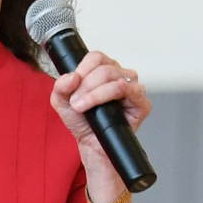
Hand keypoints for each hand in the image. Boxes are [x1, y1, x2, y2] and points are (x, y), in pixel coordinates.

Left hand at [48, 50, 150, 185]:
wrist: (91, 145)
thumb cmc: (82, 121)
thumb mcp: (62, 101)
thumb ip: (60, 86)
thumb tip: (72, 76)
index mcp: (105, 68)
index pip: (96, 57)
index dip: (82, 69)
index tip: (72, 85)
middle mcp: (121, 75)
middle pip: (104, 68)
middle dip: (85, 86)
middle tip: (75, 103)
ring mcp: (134, 88)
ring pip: (114, 78)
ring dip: (95, 93)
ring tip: (82, 107)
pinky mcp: (142, 103)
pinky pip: (130, 90)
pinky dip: (112, 95)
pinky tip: (103, 105)